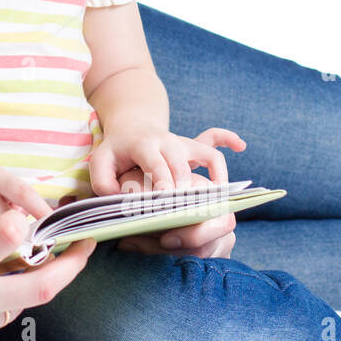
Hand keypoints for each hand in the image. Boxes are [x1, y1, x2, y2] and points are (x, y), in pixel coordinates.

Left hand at [91, 128, 246, 257]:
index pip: (157, 164)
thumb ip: (103, 181)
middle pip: (184, 166)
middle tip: (182, 214)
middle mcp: (168, 142)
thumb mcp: (100, 162)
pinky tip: (240, 146)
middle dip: (184, 191)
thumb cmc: (115, 151)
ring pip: (207, 156)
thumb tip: (118, 198)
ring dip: (214, 179)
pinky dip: (228, 140)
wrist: (130, 126)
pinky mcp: (194, 146)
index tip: (165, 201)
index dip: (162, 182)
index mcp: (143, 145)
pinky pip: (216, 143)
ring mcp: (184, 143)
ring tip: (215, 203)